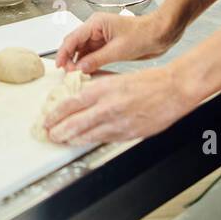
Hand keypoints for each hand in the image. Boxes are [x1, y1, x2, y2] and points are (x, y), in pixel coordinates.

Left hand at [42, 66, 192, 145]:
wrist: (173, 90)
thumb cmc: (148, 82)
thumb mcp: (117, 77)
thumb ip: (98, 85)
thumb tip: (80, 89)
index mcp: (103, 89)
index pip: (71, 103)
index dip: (56, 114)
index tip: (47, 119)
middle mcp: (108, 106)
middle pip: (75, 123)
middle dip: (59, 131)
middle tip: (49, 135)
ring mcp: (118, 122)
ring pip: (88, 135)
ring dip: (72, 139)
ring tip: (62, 141)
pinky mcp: (128, 134)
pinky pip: (104, 140)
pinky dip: (91, 141)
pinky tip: (84, 142)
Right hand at [56, 10, 173, 73]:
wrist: (161, 34)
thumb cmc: (144, 34)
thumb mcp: (118, 50)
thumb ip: (97, 59)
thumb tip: (80, 68)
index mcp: (96, 23)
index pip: (73, 38)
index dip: (63, 52)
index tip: (59, 65)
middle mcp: (96, 29)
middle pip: (75, 44)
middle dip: (70, 58)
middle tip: (68, 74)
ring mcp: (101, 37)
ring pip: (83, 51)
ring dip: (79, 62)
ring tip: (76, 76)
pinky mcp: (107, 45)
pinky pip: (93, 55)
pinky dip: (89, 63)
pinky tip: (87, 72)